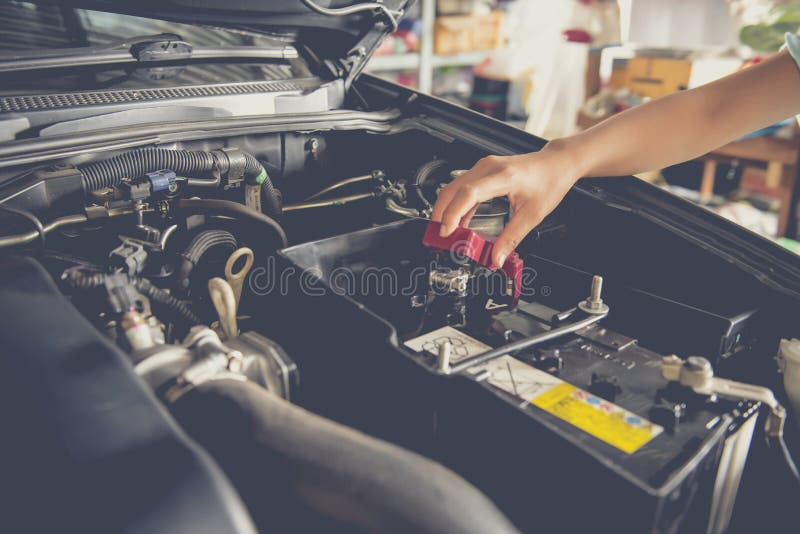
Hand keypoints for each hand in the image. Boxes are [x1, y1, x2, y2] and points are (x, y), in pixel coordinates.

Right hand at [431, 142, 580, 268]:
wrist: (556, 163)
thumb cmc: (549, 181)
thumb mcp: (533, 215)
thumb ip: (512, 238)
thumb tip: (496, 257)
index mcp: (502, 176)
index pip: (468, 194)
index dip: (452, 214)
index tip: (446, 232)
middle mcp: (488, 168)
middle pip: (452, 190)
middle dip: (440, 215)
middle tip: (439, 237)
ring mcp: (483, 167)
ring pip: (453, 188)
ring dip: (446, 210)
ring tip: (446, 233)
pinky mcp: (482, 171)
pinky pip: (461, 188)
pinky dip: (455, 206)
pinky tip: (458, 223)